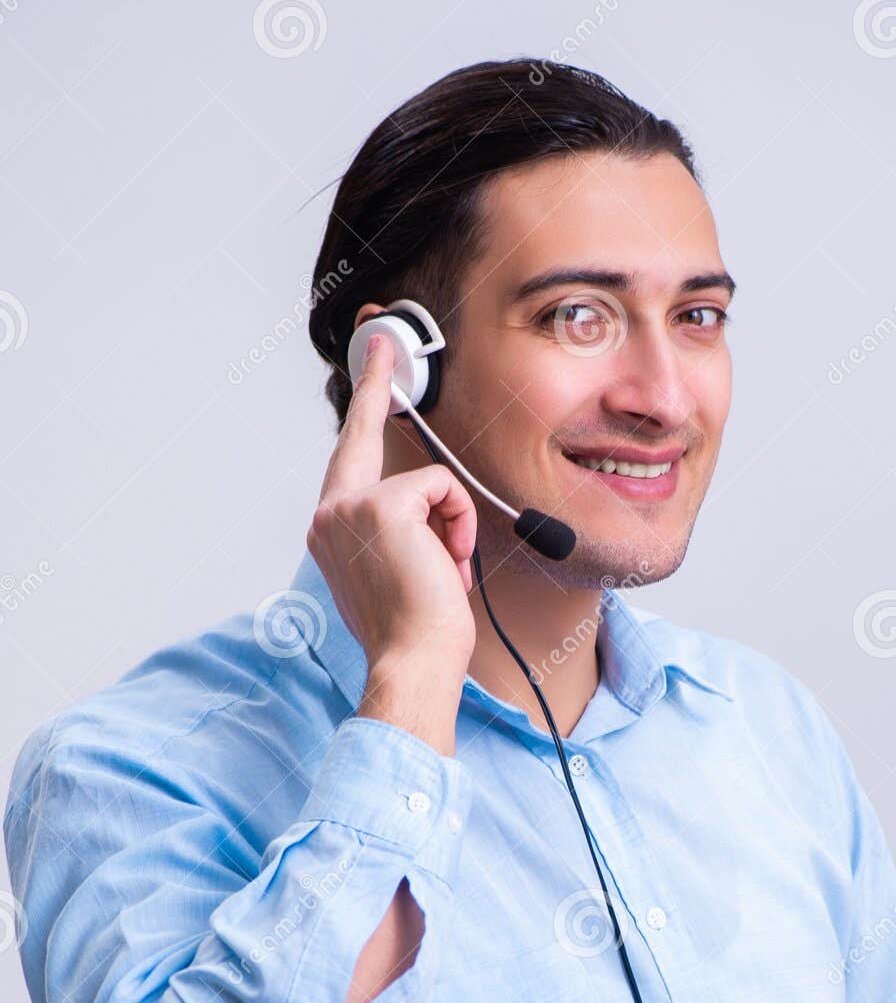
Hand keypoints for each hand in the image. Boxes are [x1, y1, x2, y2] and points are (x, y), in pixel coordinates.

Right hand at [308, 332, 477, 701]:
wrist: (412, 662)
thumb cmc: (412, 632)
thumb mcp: (399, 575)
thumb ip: (397, 535)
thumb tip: (426, 517)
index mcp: (331, 530)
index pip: (346, 458)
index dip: (361, 406)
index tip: (372, 363)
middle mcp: (329, 513)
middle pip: (363, 433)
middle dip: (379, 384)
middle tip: (384, 339)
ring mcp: (350, 506)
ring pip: (427, 483)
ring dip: (452, 527)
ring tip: (446, 571)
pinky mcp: (382, 505)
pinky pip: (443, 491)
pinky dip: (460, 527)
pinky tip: (450, 564)